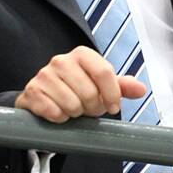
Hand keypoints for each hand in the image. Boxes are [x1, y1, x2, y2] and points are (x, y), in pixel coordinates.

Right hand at [15, 46, 146, 123]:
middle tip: (87, 108)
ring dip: (75, 114)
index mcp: (82, 54)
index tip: (113, 107)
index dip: (112, 94)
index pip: (104, 72)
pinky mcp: (31, 91)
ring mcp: (43, 75)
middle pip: (89, 92)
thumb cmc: (77, 91)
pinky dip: (59, 118)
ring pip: (71, 104)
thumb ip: (121, 87)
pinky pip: (53, 112)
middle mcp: (61, 60)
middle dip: (91, 107)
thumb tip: (141, 89)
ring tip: (72, 109)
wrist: (45, 98)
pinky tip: (58, 112)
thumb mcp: (101, 87)